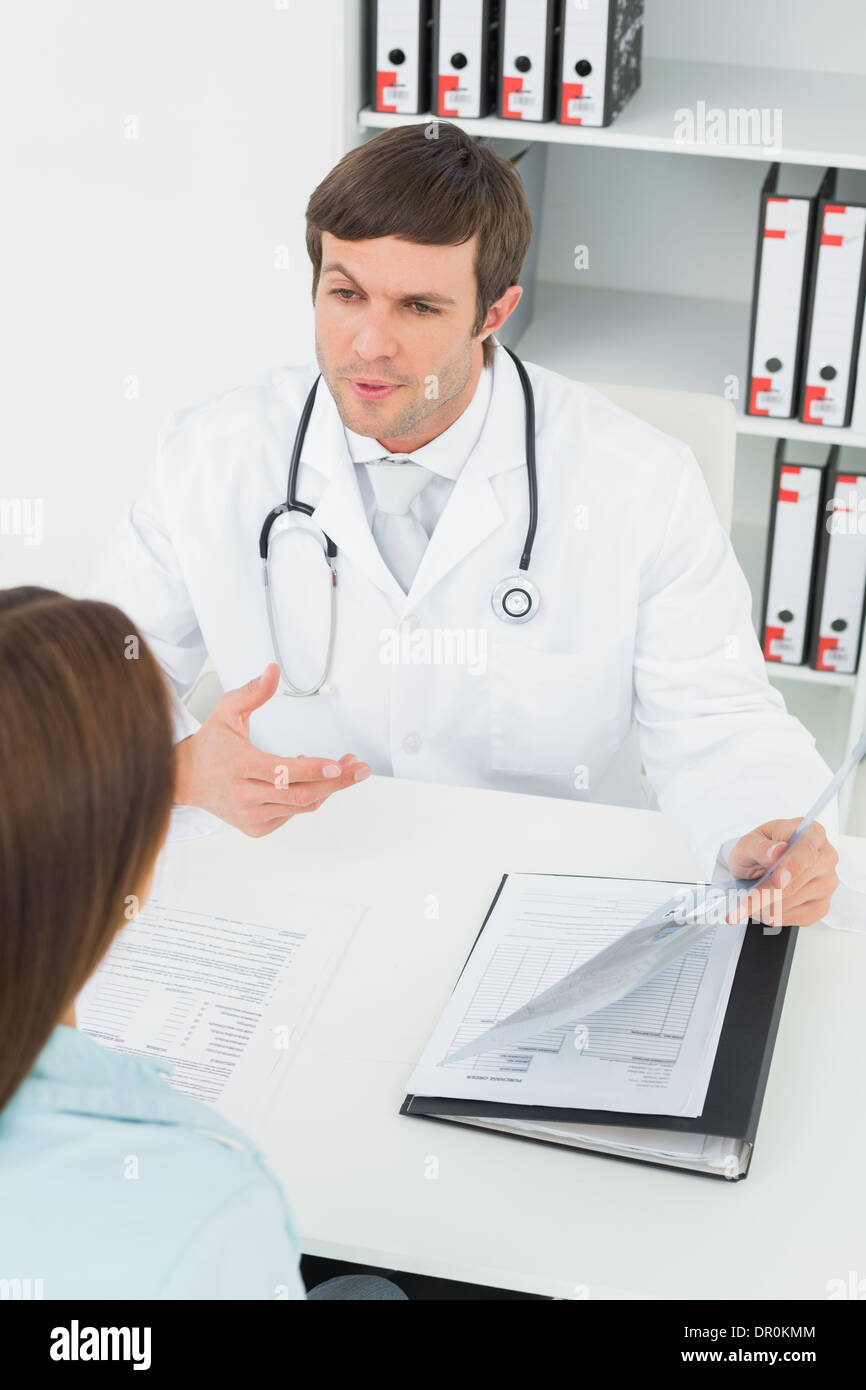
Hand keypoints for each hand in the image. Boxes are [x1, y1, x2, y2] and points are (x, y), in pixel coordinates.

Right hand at [173, 663, 369, 836]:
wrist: (185, 779)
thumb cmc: (210, 745)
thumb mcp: (227, 711)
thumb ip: (253, 692)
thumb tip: (273, 671)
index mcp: (238, 766)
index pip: (281, 772)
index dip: (312, 770)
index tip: (337, 764)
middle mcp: (244, 795)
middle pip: (300, 794)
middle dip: (336, 781)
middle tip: (359, 769)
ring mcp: (251, 815)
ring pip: (301, 806)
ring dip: (327, 788)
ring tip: (342, 768)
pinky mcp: (256, 827)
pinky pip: (293, 813)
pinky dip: (307, 796)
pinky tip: (307, 779)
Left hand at [726, 818, 838, 926]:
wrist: (756, 866)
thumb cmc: (756, 850)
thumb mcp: (748, 843)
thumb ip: (760, 846)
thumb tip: (777, 851)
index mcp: (812, 833)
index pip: (806, 852)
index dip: (792, 867)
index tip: (777, 881)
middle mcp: (825, 857)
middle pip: (797, 882)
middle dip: (766, 893)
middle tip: (741, 903)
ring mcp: (827, 882)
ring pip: (793, 902)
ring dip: (767, 905)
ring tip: (751, 898)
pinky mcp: (822, 904)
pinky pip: (797, 917)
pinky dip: (775, 915)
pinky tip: (767, 905)